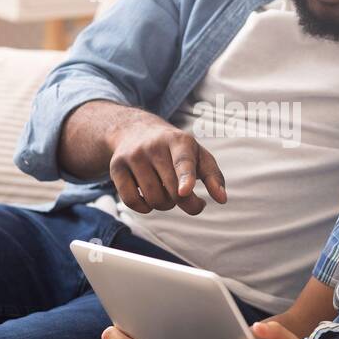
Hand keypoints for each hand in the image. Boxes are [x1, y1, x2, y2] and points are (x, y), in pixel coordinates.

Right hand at [108, 116, 227, 215]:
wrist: (135, 130)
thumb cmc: (176, 149)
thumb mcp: (198, 155)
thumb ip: (213, 176)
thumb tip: (222, 199)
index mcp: (179, 141)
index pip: (183, 161)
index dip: (186, 178)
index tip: (186, 191)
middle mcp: (154, 146)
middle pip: (172, 191)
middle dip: (185, 203)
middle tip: (187, 197)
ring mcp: (133, 156)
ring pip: (153, 199)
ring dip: (164, 205)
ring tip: (166, 191)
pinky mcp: (116, 167)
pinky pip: (131, 201)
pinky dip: (144, 208)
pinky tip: (148, 198)